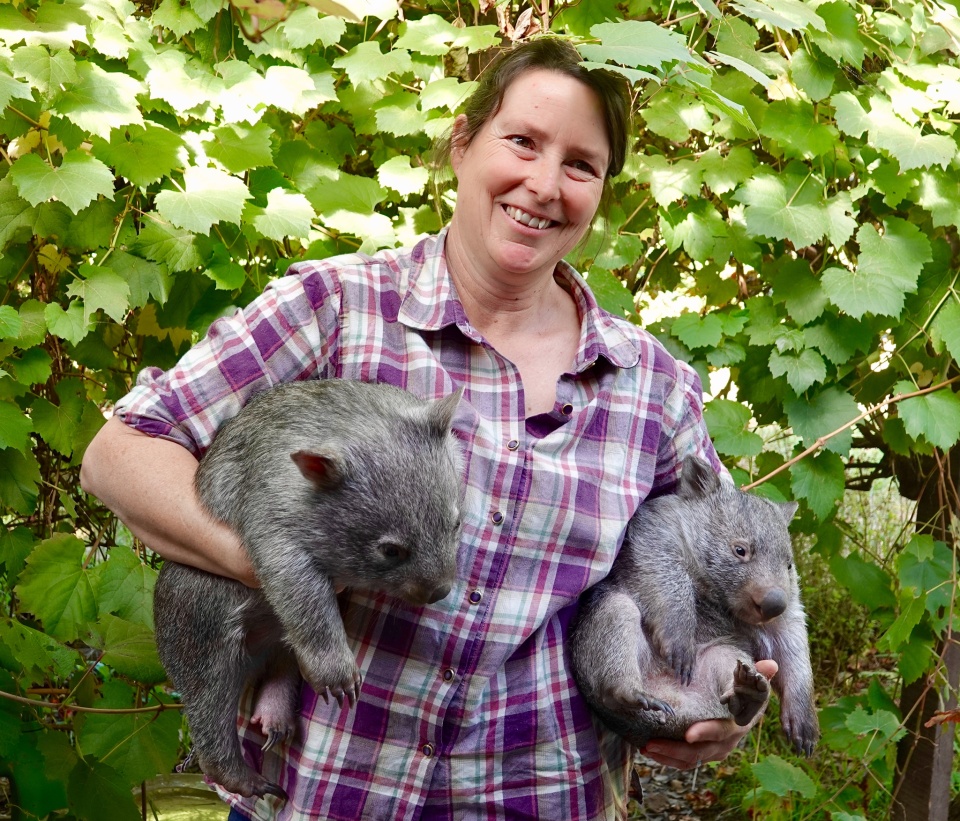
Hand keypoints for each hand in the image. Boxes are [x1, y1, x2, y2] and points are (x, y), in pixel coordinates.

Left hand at [640, 659, 777, 769]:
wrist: (741, 701)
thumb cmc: (741, 685)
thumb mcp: (748, 678)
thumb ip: (756, 673)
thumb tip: (771, 664)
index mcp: (740, 723)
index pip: (723, 731)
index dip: (707, 733)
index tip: (689, 733)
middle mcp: (728, 741)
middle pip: (702, 752)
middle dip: (676, 750)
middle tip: (651, 743)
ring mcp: (715, 749)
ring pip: (692, 760)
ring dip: (668, 757)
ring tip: (646, 748)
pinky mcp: (704, 752)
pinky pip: (686, 761)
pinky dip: (668, 758)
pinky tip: (650, 750)